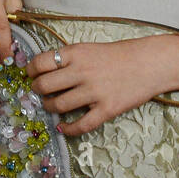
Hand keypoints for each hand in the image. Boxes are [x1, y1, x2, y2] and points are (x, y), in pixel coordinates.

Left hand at [24, 36, 170, 134]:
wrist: (148, 64)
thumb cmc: (117, 55)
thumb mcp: (88, 48)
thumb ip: (68, 58)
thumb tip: (44, 69)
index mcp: (75, 53)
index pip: (41, 62)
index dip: (31, 71)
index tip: (30, 75)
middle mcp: (81, 72)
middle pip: (45, 85)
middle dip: (37, 90)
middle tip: (39, 92)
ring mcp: (94, 92)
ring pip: (59, 105)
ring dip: (49, 108)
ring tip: (50, 107)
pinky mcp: (106, 109)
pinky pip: (81, 125)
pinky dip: (67, 129)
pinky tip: (62, 127)